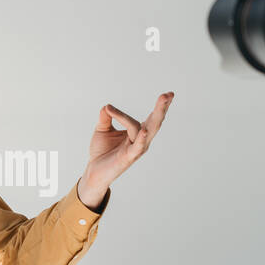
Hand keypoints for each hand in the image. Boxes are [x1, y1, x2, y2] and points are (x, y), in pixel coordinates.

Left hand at [77, 92, 173, 208]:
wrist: (94, 170)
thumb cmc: (102, 151)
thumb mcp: (102, 129)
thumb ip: (106, 117)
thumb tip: (107, 106)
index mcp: (137, 132)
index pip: (150, 116)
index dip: (159, 105)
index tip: (159, 94)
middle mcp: (141, 139)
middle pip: (155, 121)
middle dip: (162, 107)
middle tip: (170, 94)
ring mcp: (137, 148)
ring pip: (147, 129)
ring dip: (156, 115)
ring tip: (162, 100)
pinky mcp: (129, 157)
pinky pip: (137, 147)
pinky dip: (142, 138)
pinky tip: (144, 130)